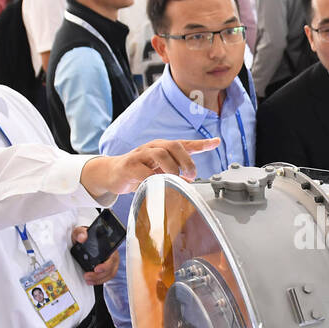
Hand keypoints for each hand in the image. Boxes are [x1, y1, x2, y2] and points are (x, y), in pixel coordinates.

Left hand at [72, 225, 119, 284]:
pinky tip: (91, 281)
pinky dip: (99, 280)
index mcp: (109, 246)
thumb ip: (80, 233)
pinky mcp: (106, 268)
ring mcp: (110, 262)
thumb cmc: (84, 235)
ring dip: (99, 279)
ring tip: (88, 280)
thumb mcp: (80, 232)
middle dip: (99, 275)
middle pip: (111, 269)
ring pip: (110, 274)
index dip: (106, 266)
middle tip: (87, 276)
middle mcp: (112, 255)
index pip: (112, 258)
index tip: (96, 269)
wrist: (83, 238)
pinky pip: (106, 276)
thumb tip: (82, 237)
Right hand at [80, 138, 220, 198]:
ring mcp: (140, 155)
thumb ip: (175, 171)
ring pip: (159, 154)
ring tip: (176, 179)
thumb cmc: (139, 170)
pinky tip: (158, 185)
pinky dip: (154, 178)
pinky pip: (143, 170)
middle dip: (186, 160)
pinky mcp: (129, 166)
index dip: (201, 143)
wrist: (112, 173)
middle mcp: (152, 147)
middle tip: (192, 175)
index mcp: (162, 147)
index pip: (184, 143)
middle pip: (173, 145)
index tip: (216, 142)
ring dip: (172, 167)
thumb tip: (191, 179)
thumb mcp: (159, 169)